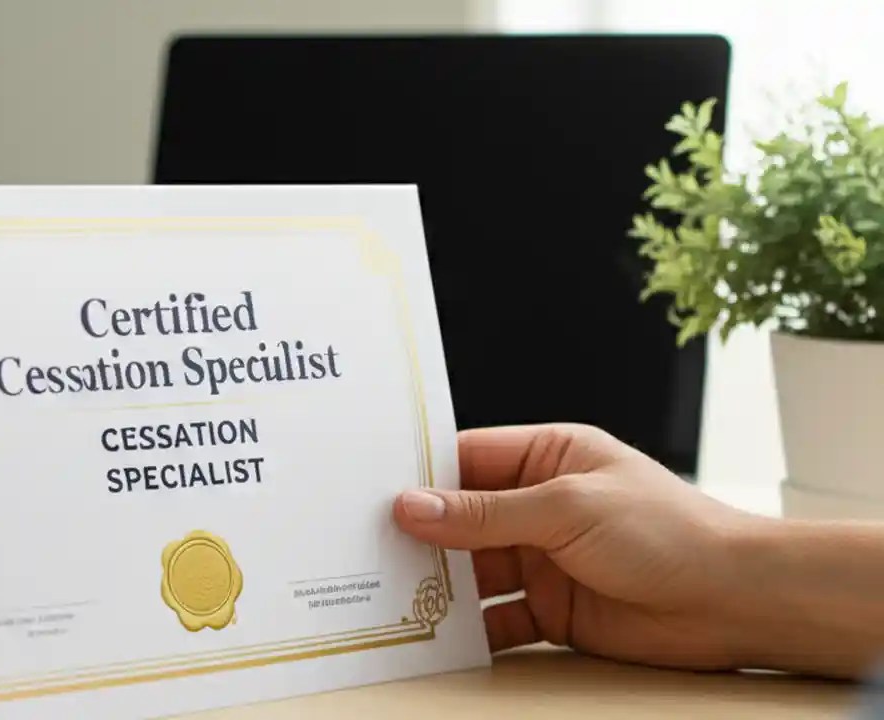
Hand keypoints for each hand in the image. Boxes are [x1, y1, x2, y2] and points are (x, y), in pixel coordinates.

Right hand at [393, 423, 764, 672]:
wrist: (736, 601)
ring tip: (387, 595)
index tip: (370, 490)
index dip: (420, 474)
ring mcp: (544, 560)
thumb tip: (413, 506)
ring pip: (471, 571)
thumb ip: (485, 514)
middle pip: (461, 519)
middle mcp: (540, 506)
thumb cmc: (669, 530)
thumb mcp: (567, 508)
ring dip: (437, 584)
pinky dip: (468, 630)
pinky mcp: (551, 611)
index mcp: (547, 457)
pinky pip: (495, 619)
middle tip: (365, 547)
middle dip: (420, 535)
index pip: (467, 458)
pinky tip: (438, 637)